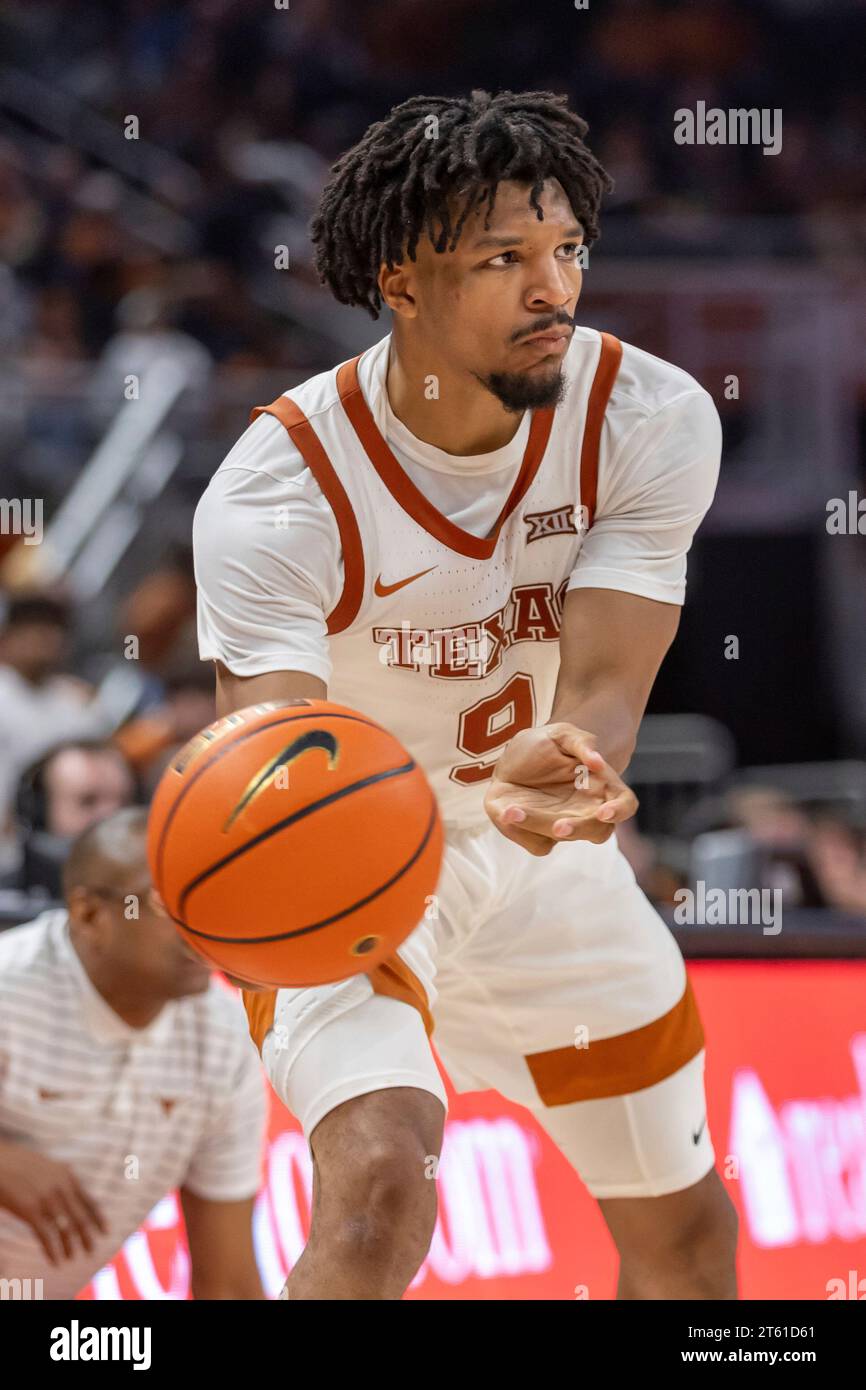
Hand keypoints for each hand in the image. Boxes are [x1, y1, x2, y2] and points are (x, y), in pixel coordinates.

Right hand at [0, 1140, 106, 1264]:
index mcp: (66, 1176)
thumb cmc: (17, 1164)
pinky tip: (55, 1261)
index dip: (98, 1218)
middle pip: (80, 1217)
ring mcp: (46, 1198)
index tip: (105, 1231)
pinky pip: (46, 1235)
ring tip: (71, 1257)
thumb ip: (59, 1179)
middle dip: (87, 1236)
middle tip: (91, 1251)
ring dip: (70, 1246)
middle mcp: (60, 1187)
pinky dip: (53, 1251)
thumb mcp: (45, 1167)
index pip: (89, 1201)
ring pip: (66, 1228)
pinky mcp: (30, 1209)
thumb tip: (69, 1193)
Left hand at [484, 723, 637, 855]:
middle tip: (559, 826)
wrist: (512, 759)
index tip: (605, 812)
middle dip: (579, 829)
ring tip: (512, 809)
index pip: (625, 804)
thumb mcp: (561, 733)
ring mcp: (565, 825)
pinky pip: (538, 845)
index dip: (620, 811)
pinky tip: (507, 811)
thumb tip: (597, 762)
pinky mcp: (540, 835)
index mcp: (603, 787)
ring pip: (563, 838)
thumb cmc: (545, 744)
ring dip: (538, 826)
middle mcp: (588, 811)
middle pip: (598, 831)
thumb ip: (581, 743)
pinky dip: (520, 831)